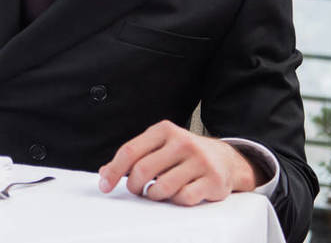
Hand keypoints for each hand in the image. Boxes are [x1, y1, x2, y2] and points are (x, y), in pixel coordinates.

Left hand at [97, 120, 263, 205]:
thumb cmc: (184, 154)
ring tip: (156, 192)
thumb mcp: (159, 146)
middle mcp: (183, 142)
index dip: (113, 171)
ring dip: (154, 195)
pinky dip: (175, 200)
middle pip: (143, 170)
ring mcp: (200, 161)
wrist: (226, 159)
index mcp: (164, 130)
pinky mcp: (214, 180)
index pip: (130, 151)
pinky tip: (177, 194)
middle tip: (136, 190)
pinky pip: (184, 198)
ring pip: (162, 187)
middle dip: (134, 186)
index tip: (104, 185)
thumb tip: (104, 172)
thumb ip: (134, 156)